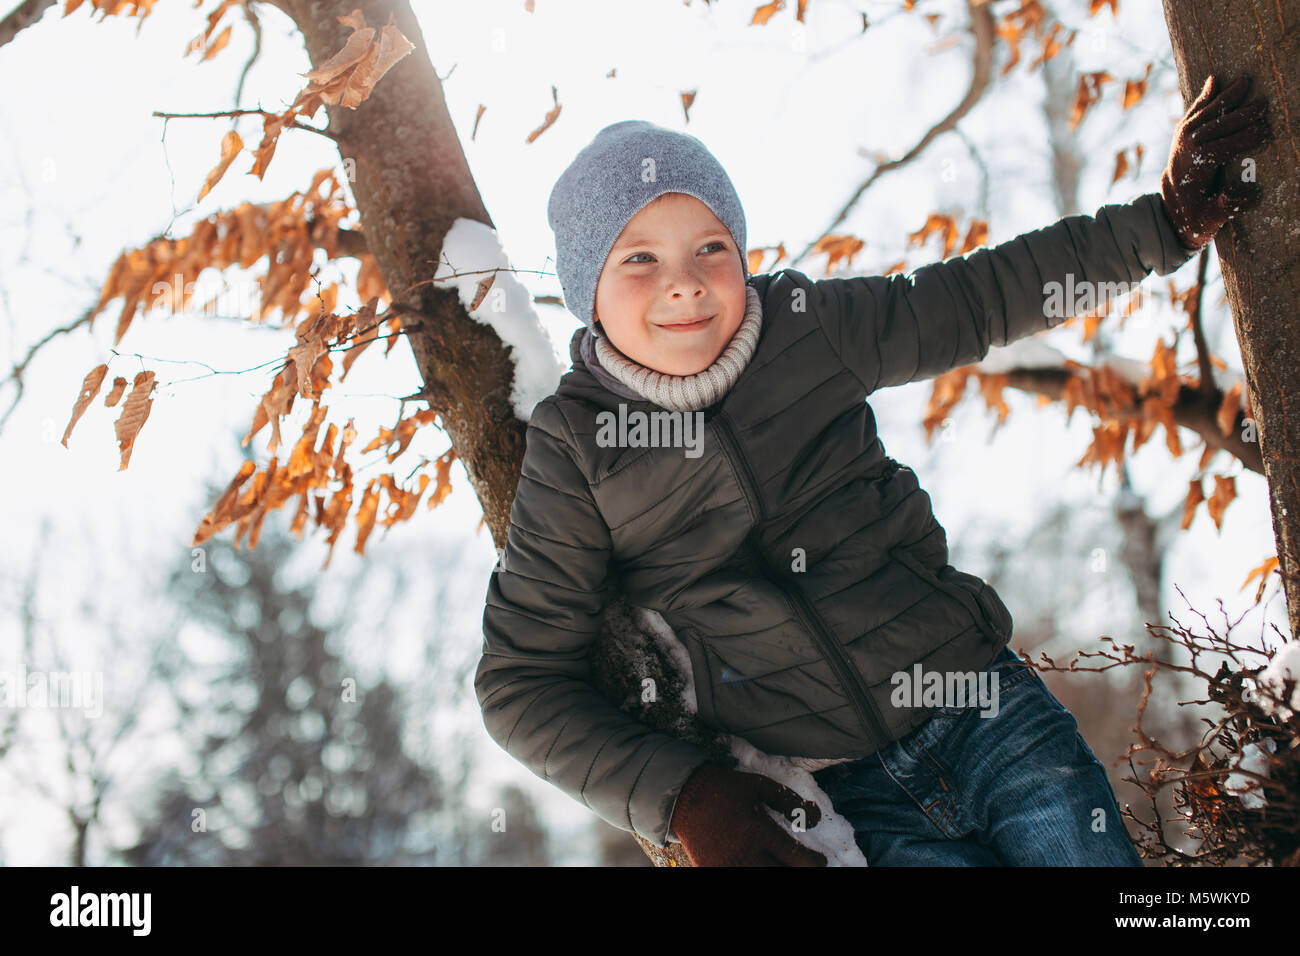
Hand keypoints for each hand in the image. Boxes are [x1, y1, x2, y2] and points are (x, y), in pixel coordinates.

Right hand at [669, 763, 827, 865]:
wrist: (683, 796)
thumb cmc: (725, 788)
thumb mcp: (758, 785)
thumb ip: (789, 802)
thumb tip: (816, 818)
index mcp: (760, 832)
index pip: (798, 859)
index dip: (815, 862)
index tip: (820, 860)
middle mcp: (747, 854)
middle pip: (782, 875)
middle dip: (796, 871)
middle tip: (799, 865)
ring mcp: (729, 866)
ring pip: (762, 880)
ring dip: (774, 873)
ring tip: (778, 864)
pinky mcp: (713, 871)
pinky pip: (737, 879)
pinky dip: (751, 873)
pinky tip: (756, 865)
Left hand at [1159, 73, 1271, 250]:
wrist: (1172, 209)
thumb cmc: (1197, 216)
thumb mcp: (1211, 220)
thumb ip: (1227, 208)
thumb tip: (1247, 194)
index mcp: (1193, 170)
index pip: (1219, 150)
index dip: (1242, 141)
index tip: (1265, 132)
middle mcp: (1185, 150)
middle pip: (1214, 128)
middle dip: (1239, 115)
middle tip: (1263, 104)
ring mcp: (1181, 140)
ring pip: (1204, 114)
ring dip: (1225, 98)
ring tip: (1245, 81)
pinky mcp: (1182, 133)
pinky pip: (1194, 111)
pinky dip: (1204, 96)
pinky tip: (1214, 79)